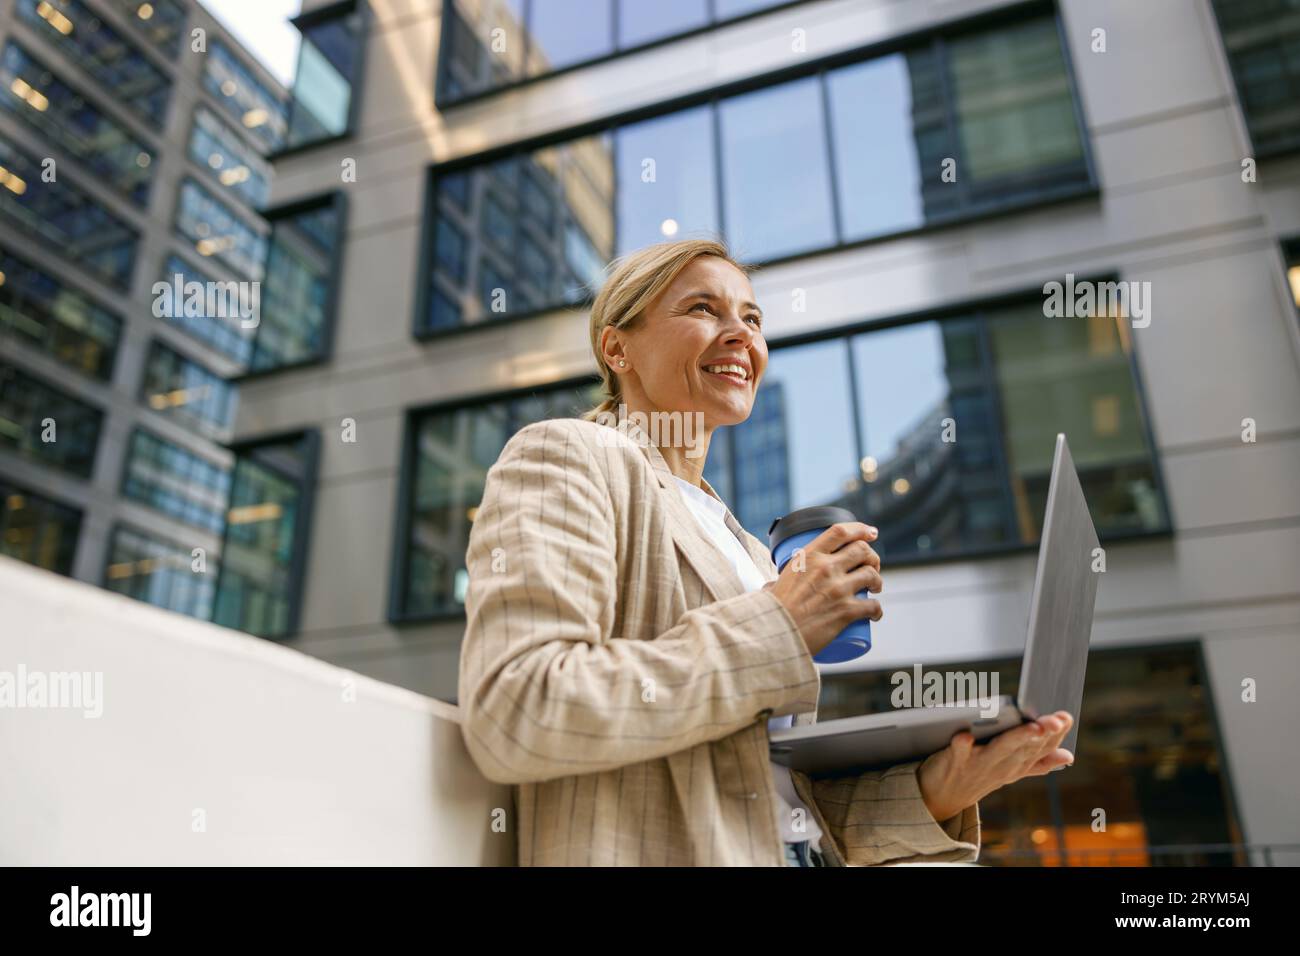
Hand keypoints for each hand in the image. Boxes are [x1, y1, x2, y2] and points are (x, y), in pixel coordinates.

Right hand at [765, 522, 882, 657]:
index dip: (860, 529)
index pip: (840, 532)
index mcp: (808, 556)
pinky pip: (873, 606)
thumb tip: (771, 588)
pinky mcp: (846, 611)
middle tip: (871, 566)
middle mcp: (826, 568)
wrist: (773, 634)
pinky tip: (875, 615)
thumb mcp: (776, 583)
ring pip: (872, 575)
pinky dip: (877, 610)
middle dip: (872, 557)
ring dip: (878, 581)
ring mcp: (838, 589)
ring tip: (875, 588)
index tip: (871, 532)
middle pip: (862, 550)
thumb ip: (778, 582)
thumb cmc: (771, 611)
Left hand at [916, 711, 1074, 822]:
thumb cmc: (979, 775)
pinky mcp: (955, 761)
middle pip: (1024, 748)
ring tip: (1031, 726)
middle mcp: (1002, 765)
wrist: (942, 798)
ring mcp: (979, 764)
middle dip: (1041, 735)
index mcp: (1017, 764)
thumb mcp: (1011, 770)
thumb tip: (1068, 756)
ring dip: (1015, 738)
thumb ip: (1038, 762)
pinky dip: (962, 744)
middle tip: (1054, 722)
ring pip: (999, 750)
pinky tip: (965, 734)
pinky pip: (959, 752)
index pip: (1041, 748)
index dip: (1055, 735)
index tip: (1065, 718)